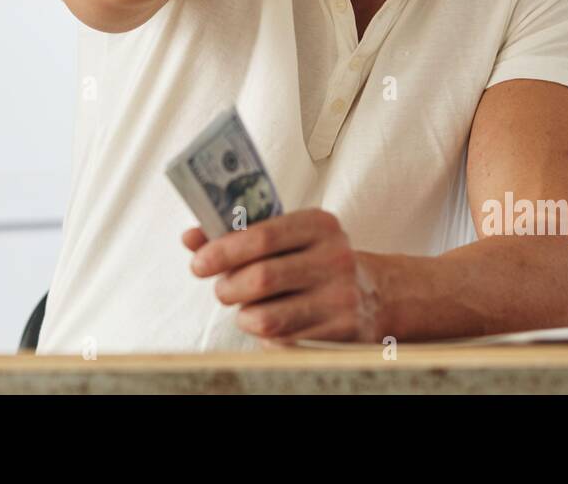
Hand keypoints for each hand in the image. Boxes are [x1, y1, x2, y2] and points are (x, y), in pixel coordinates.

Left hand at [183, 209, 385, 345]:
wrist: (377, 295)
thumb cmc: (316, 261)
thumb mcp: (288, 237)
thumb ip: (239, 234)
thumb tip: (191, 239)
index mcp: (319, 225)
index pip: (262, 235)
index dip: (223, 250)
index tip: (198, 263)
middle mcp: (335, 257)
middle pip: (261, 278)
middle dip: (228, 288)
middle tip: (222, 289)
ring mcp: (341, 297)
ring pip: (267, 317)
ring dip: (244, 316)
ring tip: (248, 308)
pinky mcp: (341, 332)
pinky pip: (283, 341)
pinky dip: (266, 336)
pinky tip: (274, 323)